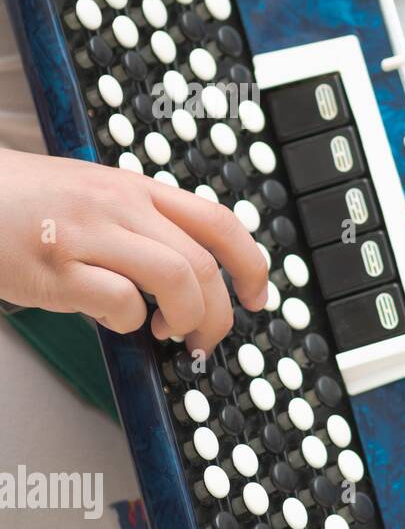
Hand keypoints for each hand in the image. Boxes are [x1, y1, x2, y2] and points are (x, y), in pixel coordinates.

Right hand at [0, 149, 267, 354]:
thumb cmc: (18, 200)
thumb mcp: (92, 195)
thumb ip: (140, 226)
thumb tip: (185, 277)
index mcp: (135, 189)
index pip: (219, 223)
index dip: (251, 265)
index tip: (257, 297)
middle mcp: (119, 207)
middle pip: (203, 264)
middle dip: (219, 313)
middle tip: (205, 339)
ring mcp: (87, 236)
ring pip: (177, 281)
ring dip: (185, 320)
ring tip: (168, 335)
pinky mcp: (53, 269)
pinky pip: (119, 303)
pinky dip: (127, 324)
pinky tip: (112, 321)